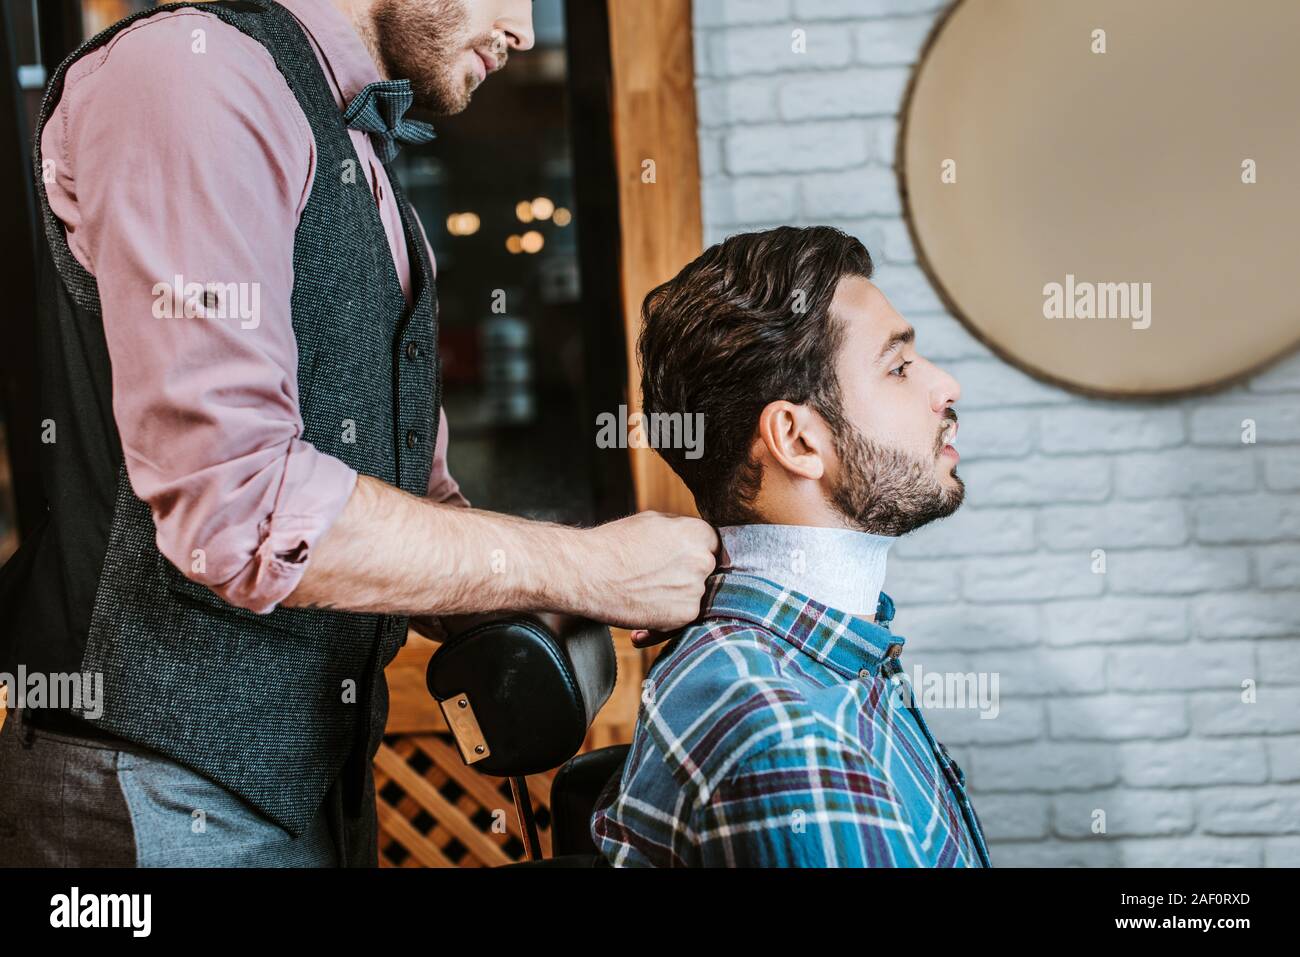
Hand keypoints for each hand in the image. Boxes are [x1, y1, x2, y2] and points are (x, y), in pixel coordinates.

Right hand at [581, 511, 717, 631]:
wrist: (588, 574)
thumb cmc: (615, 544)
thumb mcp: (652, 521)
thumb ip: (680, 529)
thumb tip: (692, 537)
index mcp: (698, 533)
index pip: (713, 545)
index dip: (695, 552)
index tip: (681, 560)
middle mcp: (702, 561)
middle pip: (706, 570)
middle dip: (687, 574)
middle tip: (658, 576)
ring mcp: (695, 590)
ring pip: (695, 594)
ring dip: (676, 596)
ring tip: (645, 592)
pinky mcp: (685, 616)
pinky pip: (683, 617)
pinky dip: (666, 618)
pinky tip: (642, 611)